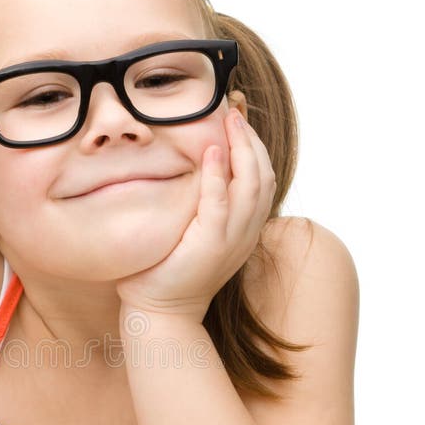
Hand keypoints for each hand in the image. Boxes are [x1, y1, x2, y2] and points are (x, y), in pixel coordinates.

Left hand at [115, 110, 276, 320]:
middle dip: (251, 139)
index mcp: (243, 229)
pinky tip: (212, 151)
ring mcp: (232, 240)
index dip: (254, 147)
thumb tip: (185, 170)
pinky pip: (221, 204)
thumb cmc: (166, 273)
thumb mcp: (190, 234)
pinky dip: (219, 175)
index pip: (261, 179)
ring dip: (242, 148)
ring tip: (228, 120)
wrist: (161, 312)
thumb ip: (198, 206)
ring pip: (251, 184)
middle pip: (263, 175)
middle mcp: (245, 233)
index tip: (238, 119)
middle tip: (235, 111)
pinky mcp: (210, 245)